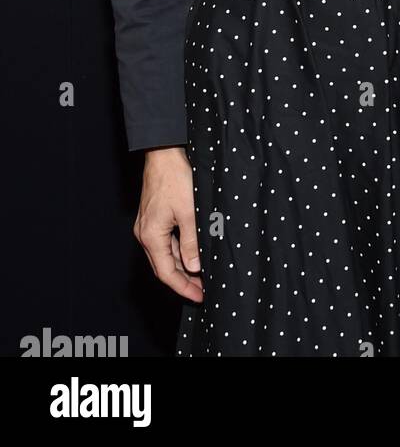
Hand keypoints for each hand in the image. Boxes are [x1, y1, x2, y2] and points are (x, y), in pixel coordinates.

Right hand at [135, 147, 202, 301]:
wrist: (163, 154)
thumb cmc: (175, 178)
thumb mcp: (189, 211)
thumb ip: (191, 241)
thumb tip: (195, 267)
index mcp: (151, 236)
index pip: (166, 273)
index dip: (183, 287)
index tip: (199, 296)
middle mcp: (144, 234)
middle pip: (164, 267)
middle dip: (183, 281)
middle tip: (203, 290)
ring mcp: (147, 226)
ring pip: (165, 255)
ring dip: (182, 266)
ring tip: (201, 276)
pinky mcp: (153, 218)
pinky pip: (165, 242)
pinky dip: (178, 251)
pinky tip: (192, 253)